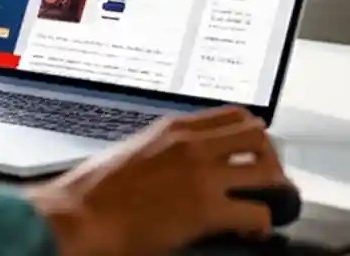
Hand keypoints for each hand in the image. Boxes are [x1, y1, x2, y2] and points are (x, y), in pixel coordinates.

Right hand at [27, 106, 290, 255]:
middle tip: (265, 184)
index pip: (234, 116)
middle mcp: (192, 144)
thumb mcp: (132, 152)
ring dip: (272, 192)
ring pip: (268, 171)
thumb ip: (163, 150)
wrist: (77, 216)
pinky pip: (256, 212)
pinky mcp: (205, 208)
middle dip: (269, 161)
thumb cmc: (92, 191)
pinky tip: (249, 234)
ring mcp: (201, 174)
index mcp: (174, 128)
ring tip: (263, 209)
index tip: (252, 154)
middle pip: (258, 136)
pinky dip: (260, 225)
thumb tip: (179, 165)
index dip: (251, 136)